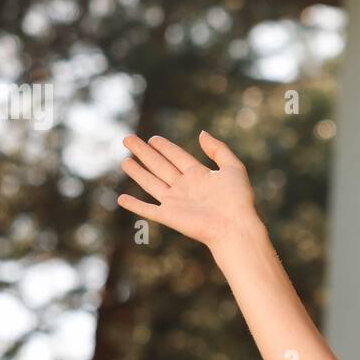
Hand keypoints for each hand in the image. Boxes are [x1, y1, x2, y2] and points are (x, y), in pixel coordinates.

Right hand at [117, 131, 257, 246]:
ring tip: (124, 161)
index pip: (177, 156)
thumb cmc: (237, 199)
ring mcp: (175, 202)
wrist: (234, 226)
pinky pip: (147, 209)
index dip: (164, 147)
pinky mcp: (168, 216)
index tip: (152, 138)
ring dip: (137, 173)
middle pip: (159, 165)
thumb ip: (219, 149)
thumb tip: (201, 133)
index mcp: (199, 175)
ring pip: (151, 183)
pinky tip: (121, 199)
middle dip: (143, 152)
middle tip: (127, 139)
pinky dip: (134, 205)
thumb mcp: (233, 167)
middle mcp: (184, 187)